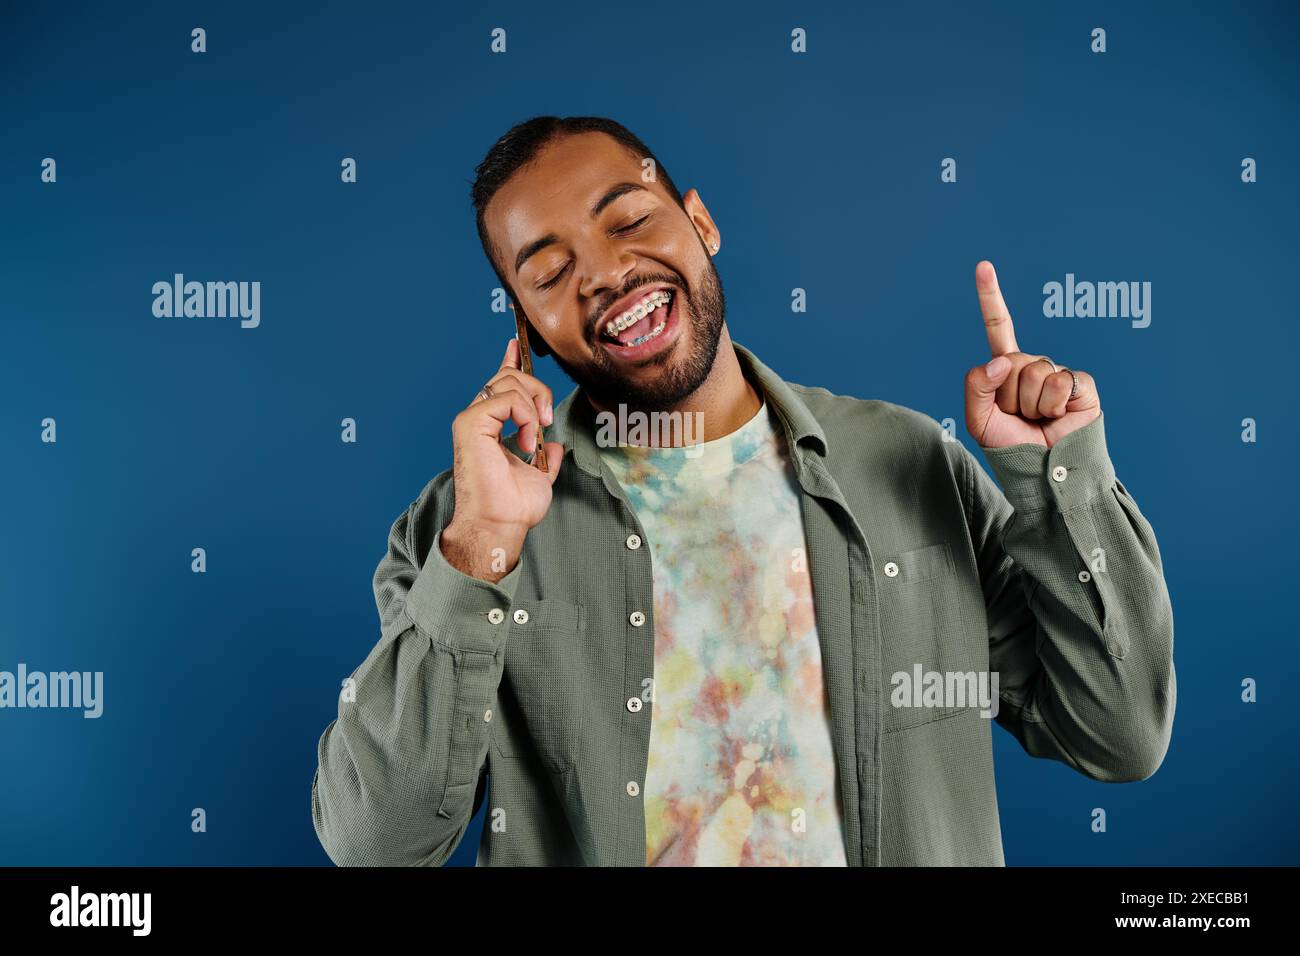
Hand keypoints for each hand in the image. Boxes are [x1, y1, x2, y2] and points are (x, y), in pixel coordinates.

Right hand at [441, 338, 563, 580]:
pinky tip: (525, 441)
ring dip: (532, 405)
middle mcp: (477, 418)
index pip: (499, 384)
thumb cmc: (513, 508)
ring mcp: (471, 419)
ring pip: (509, 381)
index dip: (510, 361)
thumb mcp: (539, 476)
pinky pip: (505, 397)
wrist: (500, 524)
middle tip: (544, 421)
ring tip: (534, 438)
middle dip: (536, 388)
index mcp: (490, 426)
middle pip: (508, 375)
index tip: (516, 344)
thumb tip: (554, 444)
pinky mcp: (470, 423)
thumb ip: (545, 456)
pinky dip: (523, 415)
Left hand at [964, 261, 1101, 448]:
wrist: (1044, 471)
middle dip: (1009, 395)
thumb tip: (1000, 360)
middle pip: (1010, 361)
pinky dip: (1053, 405)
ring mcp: (1057, 373)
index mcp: (1006, 369)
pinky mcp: (1080, 384)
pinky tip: (1058, 418)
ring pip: (1034, 372)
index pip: (999, 328)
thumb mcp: (979, 421)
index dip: (991, 297)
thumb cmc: (1012, 447)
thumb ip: (976, 386)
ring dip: (1031, 403)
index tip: (983, 265)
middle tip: (1019, 416)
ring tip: (1038, 419)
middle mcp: (1032, 365)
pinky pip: (1058, 382)